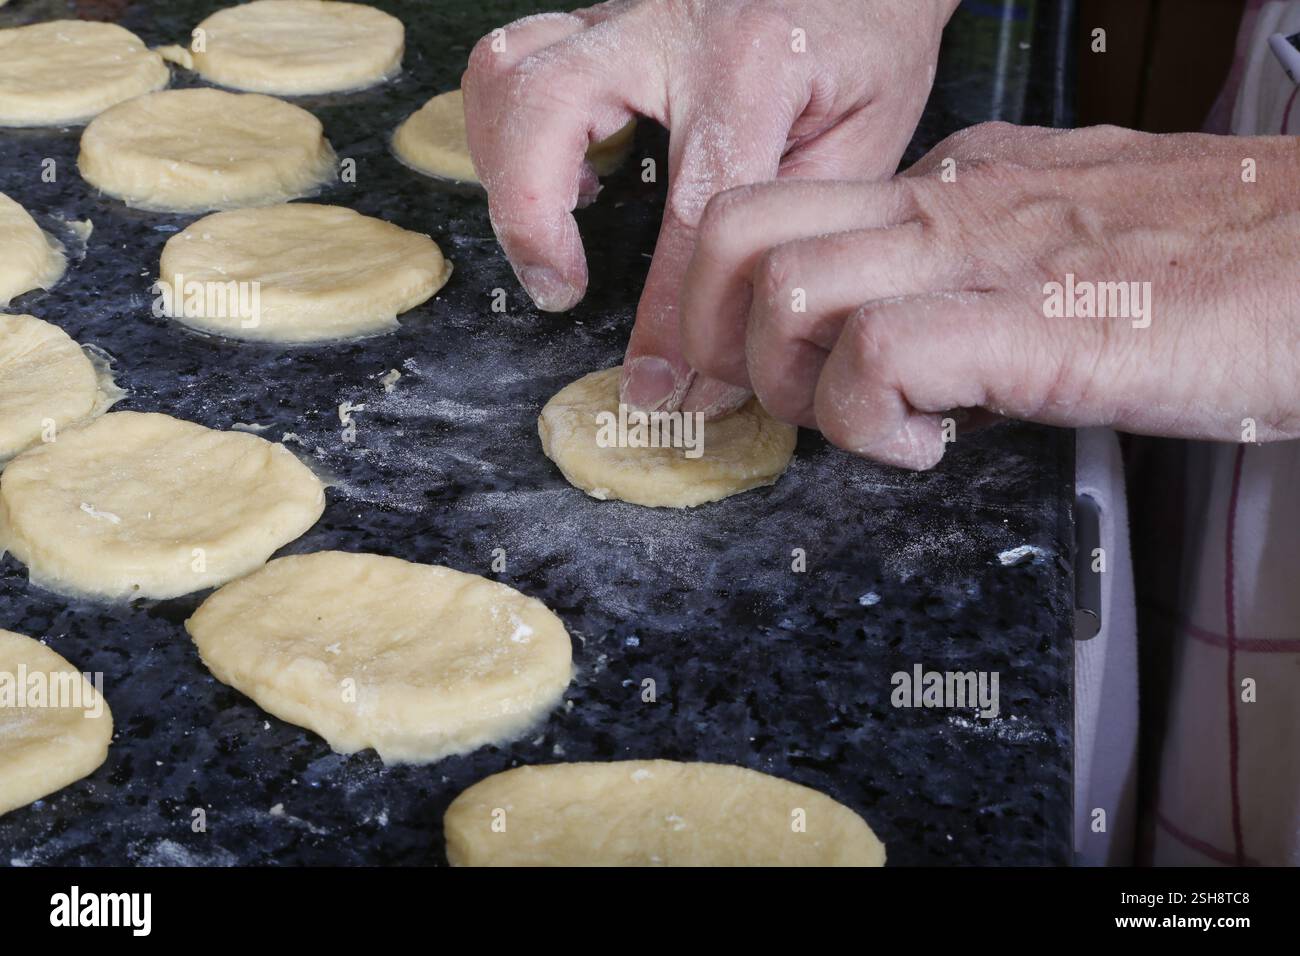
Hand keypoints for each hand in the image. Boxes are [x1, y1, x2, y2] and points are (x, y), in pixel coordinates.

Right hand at [462, 0, 957, 414]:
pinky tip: (559, 179)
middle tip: (560, 287)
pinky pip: (515, 62)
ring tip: (548, 235)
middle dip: (528, 214)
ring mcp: (625, 10)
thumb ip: (798, 234)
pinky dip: (509, 132)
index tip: (653, 382)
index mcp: (755, 63)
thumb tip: (735, 343)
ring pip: (506, 72)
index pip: (692, 210)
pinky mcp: (602, 17)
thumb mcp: (870, 139)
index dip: (664, 315)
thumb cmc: (873, 40)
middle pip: (545, 104)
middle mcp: (672, 24)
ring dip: (503, 168)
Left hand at [679, 122, 1299, 467]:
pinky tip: (934, 446)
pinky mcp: (1028, 325)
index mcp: (957, 182)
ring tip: (867, 424)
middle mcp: (948, 205)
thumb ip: (984, 270)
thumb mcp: (1074, 240)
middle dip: (712, 336)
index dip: (735, 305)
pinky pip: (876, 362)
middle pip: (737, 231)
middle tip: (762, 401)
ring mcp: (981, 257)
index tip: (751, 372)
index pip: (779, 213)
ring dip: (793, 385)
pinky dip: (874, 427)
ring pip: (783, 289)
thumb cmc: (1229, 261)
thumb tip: (917, 335)